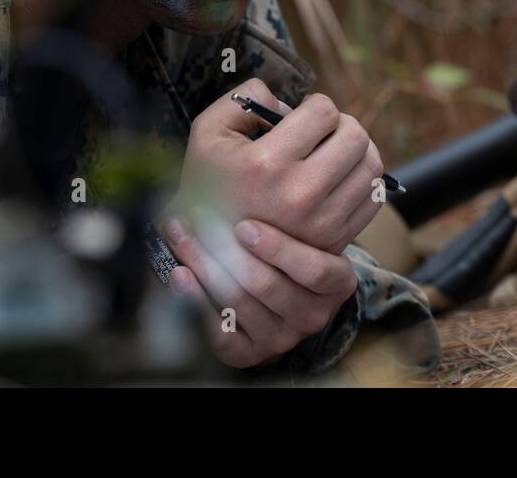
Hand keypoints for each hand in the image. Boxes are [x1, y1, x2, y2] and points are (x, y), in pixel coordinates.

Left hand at [164, 210, 357, 368]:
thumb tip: (249, 164)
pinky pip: (220, 333)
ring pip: (238, 302)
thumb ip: (292, 206)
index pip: (313, 269)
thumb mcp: (304, 228)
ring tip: (181, 235)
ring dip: (203, 264)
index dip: (278, 249)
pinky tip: (180, 274)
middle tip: (198, 219)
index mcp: (337, 282)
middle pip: (266, 285)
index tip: (244, 226)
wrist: (281, 291)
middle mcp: (313, 314)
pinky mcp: (251, 353)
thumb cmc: (288, 245)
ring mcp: (283, 337)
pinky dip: (196, 301)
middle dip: (225, 248)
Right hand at [169, 78, 383, 253]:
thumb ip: (245, 98)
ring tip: (334, 153)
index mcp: (267, 163)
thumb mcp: (207, 131)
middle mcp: (298, 194)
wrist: (209, 250)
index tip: (303, 116)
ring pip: (371, 165)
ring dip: (357, 151)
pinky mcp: (335, 240)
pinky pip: (373, 197)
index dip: (315, 105)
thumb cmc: (208, 183)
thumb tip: (289, 102)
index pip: (324, 111)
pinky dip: (362, 181)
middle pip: (356, 136)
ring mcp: (320, 221)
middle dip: (341, 125)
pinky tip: (341, 178)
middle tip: (323, 132)